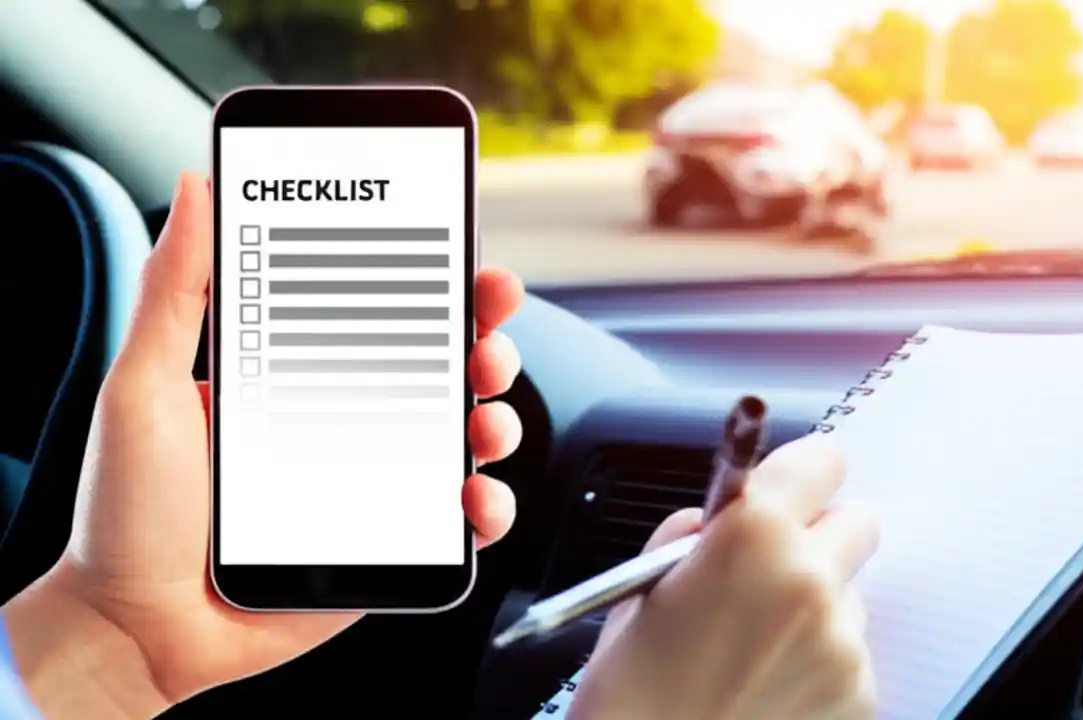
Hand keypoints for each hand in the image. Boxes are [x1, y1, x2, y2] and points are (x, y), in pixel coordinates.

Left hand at [1, 173, 525, 717]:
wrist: (138, 628)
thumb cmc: (128, 513)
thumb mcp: (142, 386)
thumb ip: (174, 289)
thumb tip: (196, 189)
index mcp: (295, 376)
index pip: (381, 314)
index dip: (435, 283)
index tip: (465, 258)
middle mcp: (344, 422)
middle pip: (441, 369)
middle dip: (485, 344)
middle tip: (485, 342)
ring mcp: (374, 483)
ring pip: (465, 437)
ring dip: (497, 419)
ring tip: (482, 424)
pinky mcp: (391, 542)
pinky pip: (461, 521)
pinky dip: (489, 505)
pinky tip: (471, 497)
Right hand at [569, 435, 878, 719]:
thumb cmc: (629, 701)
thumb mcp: (638, 591)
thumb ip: (690, 535)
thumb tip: (720, 521)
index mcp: (752, 537)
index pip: (820, 460)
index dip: (793, 479)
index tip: (778, 496)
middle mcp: (810, 582)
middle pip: (856, 521)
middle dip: (816, 537)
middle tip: (768, 572)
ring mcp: (843, 644)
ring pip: (848, 595)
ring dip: (814, 608)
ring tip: (752, 651)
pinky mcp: (862, 697)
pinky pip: (851, 655)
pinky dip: (818, 665)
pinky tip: (767, 689)